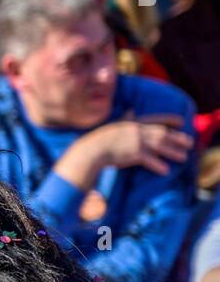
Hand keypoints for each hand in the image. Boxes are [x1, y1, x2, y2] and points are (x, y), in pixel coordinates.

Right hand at [69, 114, 193, 181]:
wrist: (90, 151)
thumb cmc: (98, 140)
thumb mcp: (113, 126)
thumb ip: (124, 119)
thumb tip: (131, 111)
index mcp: (132, 124)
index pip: (155, 119)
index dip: (170, 120)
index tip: (182, 122)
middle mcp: (136, 131)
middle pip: (162, 134)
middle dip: (178, 138)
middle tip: (190, 142)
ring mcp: (136, 142)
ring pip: (160, 146)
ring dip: (174, 152)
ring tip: (184, 158)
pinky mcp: (133, 154)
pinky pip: (150, 160)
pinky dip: (158, 165)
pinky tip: (166, 171)